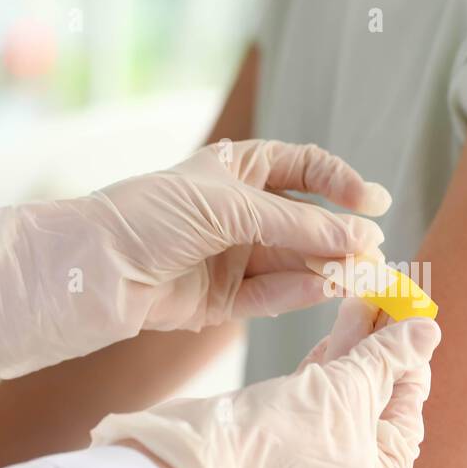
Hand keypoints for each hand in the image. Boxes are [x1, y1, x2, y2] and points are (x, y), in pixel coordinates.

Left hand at [0, 140, 389, 377]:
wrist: (91, 268)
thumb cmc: (149, 215)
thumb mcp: (229, 206)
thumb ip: (298, 223)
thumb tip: (361, 238)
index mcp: (238, 169)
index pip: (305, 167)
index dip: (341, 182)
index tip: (374, 203)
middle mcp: (239, 212)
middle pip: (307, 221)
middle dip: (341, 236)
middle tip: (375, 253)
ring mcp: (232, 256)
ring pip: (295, 261)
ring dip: (328, 268)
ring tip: (361, 276)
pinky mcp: (222, 300)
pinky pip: (273, 295)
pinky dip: (301, 292)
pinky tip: (327, 289)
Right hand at [92, 299, 441, 467]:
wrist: (202, 457)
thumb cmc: (285, 436)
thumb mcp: (351, 387)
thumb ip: (390, 356)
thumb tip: (429, 331)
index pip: (411, 402)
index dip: (412, 351)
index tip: (415, 308)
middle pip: (380, 394)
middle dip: (384, 341)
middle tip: (391, 291)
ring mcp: (319, 455)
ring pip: (348, 388)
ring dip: (357, 341)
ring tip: (366, 291)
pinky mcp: (286, 435)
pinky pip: (319, 392)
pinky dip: (330, 357)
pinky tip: (342, 319)